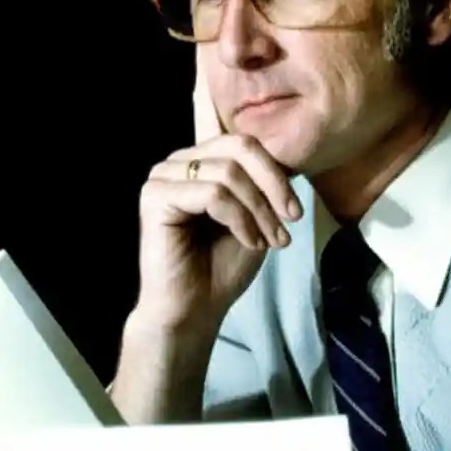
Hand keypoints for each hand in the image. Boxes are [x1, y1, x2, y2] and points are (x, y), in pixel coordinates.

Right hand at [132, 134, 301, 335]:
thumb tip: (288, 157)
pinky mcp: (155, 196)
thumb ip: (262, 183)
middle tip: (290, 222)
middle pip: (239, 147)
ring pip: (228, 172)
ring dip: (259, 209)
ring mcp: (163, 176)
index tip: (295, 213)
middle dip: (273, 186)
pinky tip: (248, 241)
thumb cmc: (222, 266)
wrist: (194, 310)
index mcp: (200, 161)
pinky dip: (239, 219)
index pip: (242, 140)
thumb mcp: (256, 217)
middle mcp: (179, 162)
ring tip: (269, 240)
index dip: (275, 170)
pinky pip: (212, 193)